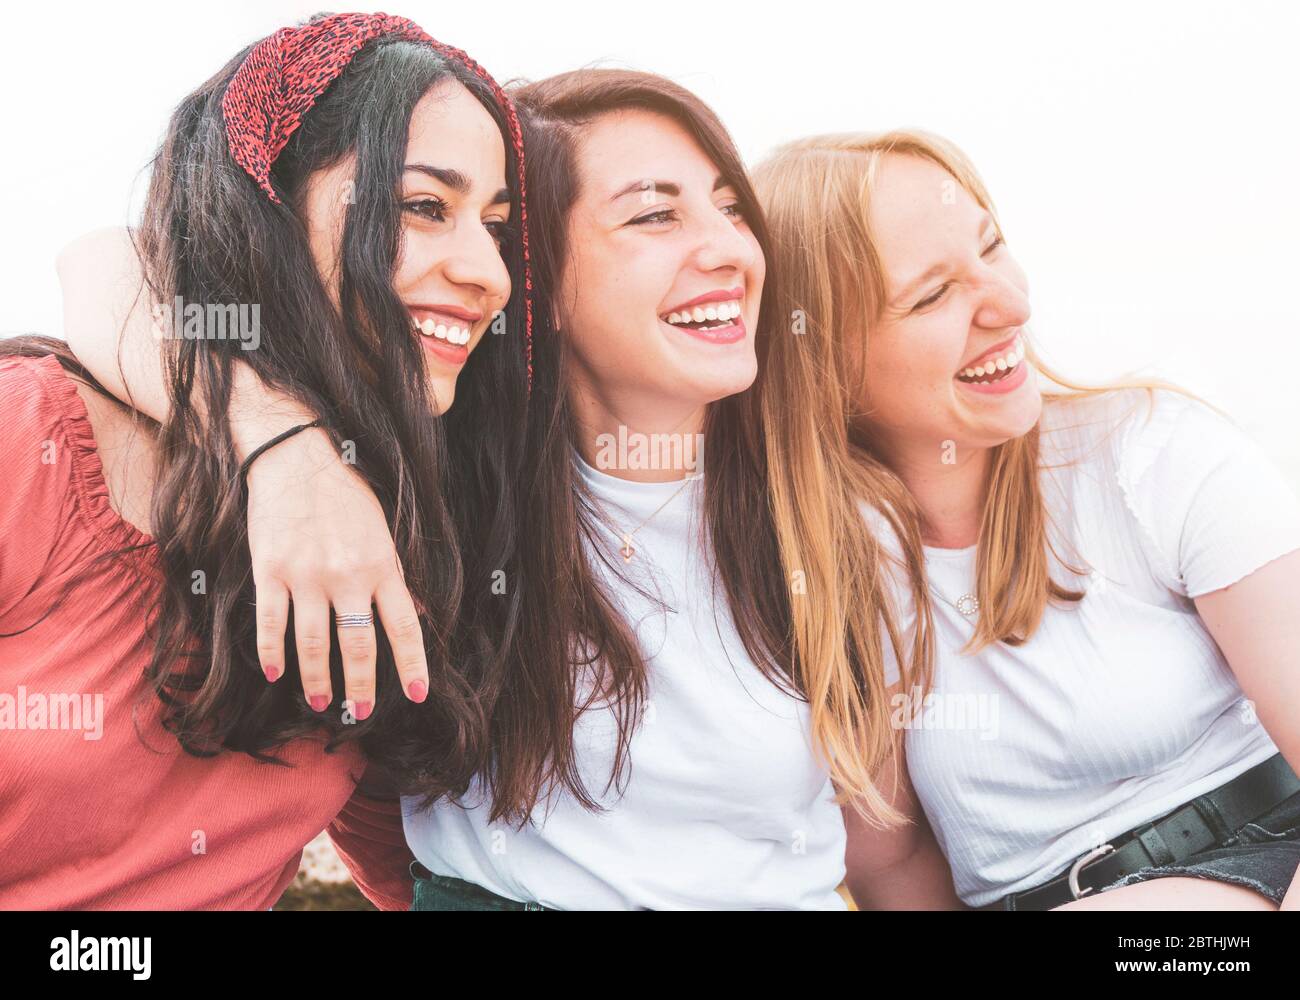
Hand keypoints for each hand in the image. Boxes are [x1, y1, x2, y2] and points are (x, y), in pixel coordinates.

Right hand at [245, 425, 427, 717]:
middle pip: (358, 645)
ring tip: (321, 702)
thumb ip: (394, 576)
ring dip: (318, 679)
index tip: (417, 694)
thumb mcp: (382, 532)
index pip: (404, 625)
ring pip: (314, 643)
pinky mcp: (270, 570)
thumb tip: (418, 615)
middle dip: (361, 685)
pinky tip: (277, 674)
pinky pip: (272, 623)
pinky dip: (274, 653)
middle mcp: (348, 575)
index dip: (413, 664)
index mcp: (382, 565)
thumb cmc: (345, 494)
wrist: (296, 455)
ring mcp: (307, 575)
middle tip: (359, 712)